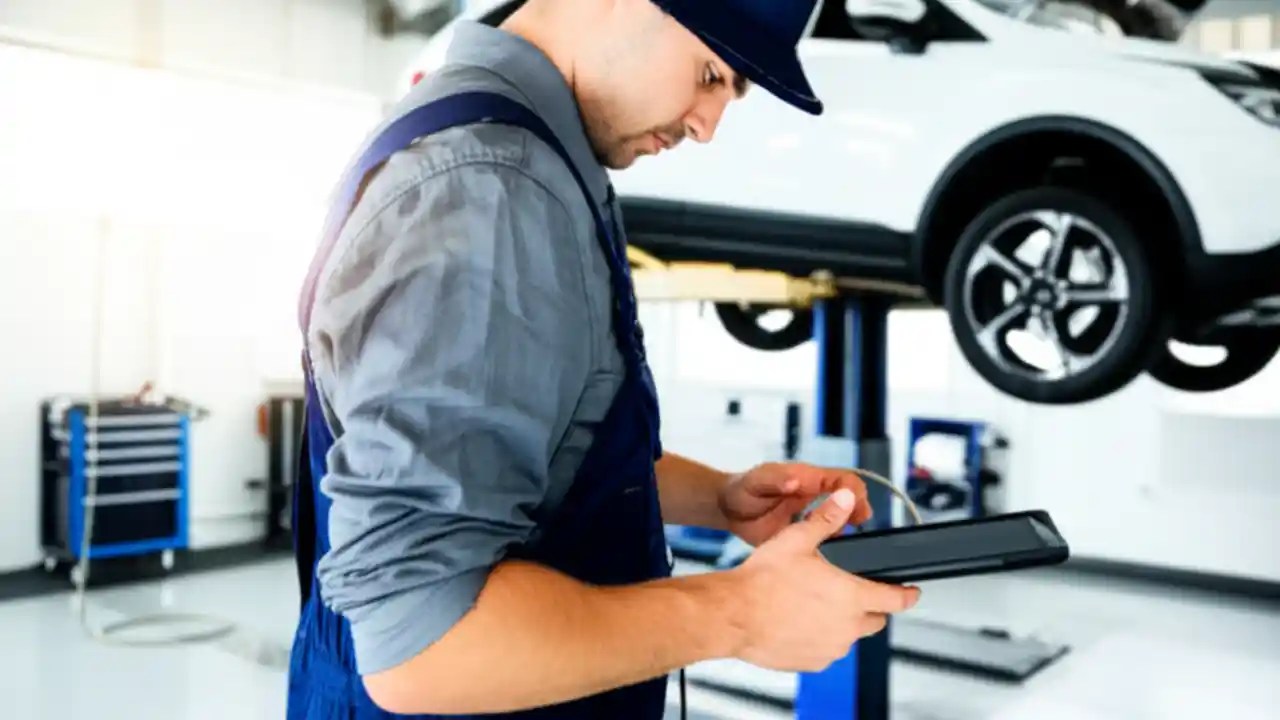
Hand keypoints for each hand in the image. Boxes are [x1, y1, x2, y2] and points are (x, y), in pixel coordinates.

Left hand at [719, 462, 873, 545]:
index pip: (843, 479)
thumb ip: (776, 479)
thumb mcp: (756, 481)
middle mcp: (814, 496)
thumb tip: (798, 479)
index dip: (855, 492)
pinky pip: (824, 539)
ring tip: (848, 544)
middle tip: (859, 527)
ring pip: (840, 520)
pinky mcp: (803, 535)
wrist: (726, 510)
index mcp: (807, 478)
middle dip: (859, 511)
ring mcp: (810, 516)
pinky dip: (832, 546)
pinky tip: (829, 559)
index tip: (859, 509)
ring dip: (848, 529)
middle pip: (849, 499)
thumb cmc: (742, 488)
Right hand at [724, 490, 919, 672]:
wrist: (734, 614)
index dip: (907, 594)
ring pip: (848, 636)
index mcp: (851, 596)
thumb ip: (827, 520)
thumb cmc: (763, 581)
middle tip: (851, 593)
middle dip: (871, 607)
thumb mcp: (797, 540)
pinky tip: (799, 622)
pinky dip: (820, 638)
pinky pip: (826, 650)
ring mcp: (830, 648)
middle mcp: (846, 627)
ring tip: (815, 605)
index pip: (895, 599)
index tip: (912, 593)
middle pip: (875, 620)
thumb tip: (846, 499)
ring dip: (841, 623)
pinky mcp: (811, 662)